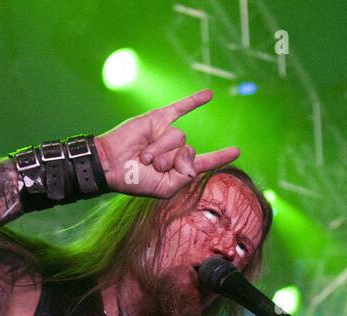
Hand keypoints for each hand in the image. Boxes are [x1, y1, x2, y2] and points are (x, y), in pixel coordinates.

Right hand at [95, 88, 239, 198]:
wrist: (110, 164)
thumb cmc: (134, 180)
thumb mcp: (164, 189)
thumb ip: (184, 176)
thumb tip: (192, 157)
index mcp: (179, 169)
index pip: (204, 162)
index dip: (220, 157)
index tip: (235, 150)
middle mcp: (176, 150)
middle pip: (190, 150)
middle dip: (170, 160)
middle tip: (150, 165)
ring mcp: (167, 133)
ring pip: (180, 136)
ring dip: (161, 149)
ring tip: (144, 155)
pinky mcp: (158, 119)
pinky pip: (180, 108)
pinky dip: (194, 101)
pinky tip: (210, 95)